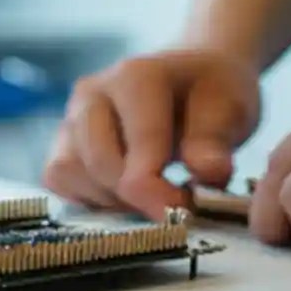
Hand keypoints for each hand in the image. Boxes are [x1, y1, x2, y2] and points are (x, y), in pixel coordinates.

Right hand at [42, 48, 260, 218]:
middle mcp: (92, 92)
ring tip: (148, 195)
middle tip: (173, 207)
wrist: (189, 81)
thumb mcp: (231, 109)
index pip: (140, 141)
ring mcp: (71, 116)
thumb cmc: (210, 95)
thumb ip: (215, 141)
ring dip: (109, 197)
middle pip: (100, 162)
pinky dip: (88, 195)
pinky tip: (123, 194)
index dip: (158, 188)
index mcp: (137, 76)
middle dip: (136, 196)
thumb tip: (209, 173)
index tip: (182, 214)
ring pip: (70, 172)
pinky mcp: (62, 141)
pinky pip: (59, 179)